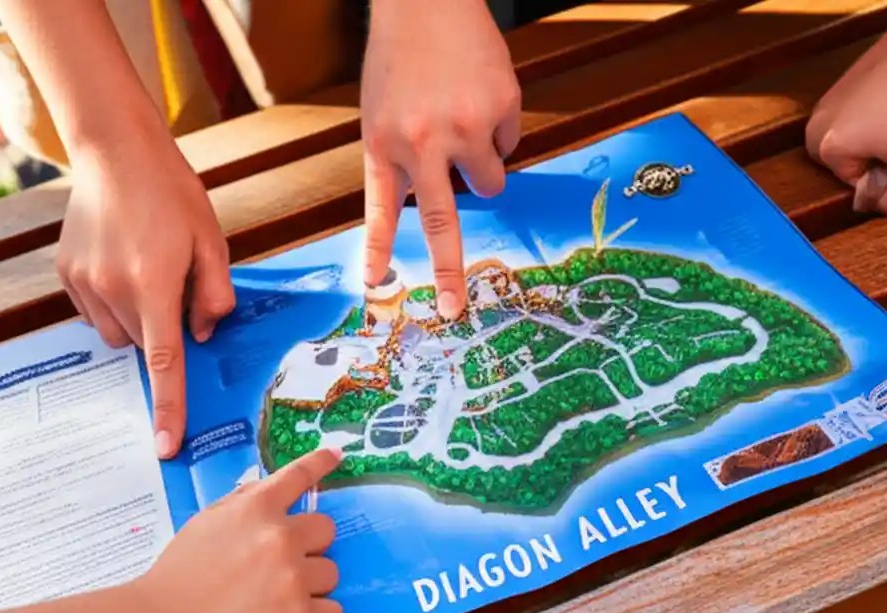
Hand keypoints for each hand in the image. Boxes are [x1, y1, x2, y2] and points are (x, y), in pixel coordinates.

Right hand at [57, 138, 234, 458]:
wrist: (116, 151)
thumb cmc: (172, 193)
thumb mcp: (211, 241)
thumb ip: (214, 296)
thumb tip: (202, 336)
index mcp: (154, 285)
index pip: (164, 363)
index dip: (168, 408)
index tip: (165, 446)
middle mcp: (112, 290)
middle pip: (143, 345)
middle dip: (162, 330)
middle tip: (173, 283)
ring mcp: (83, 282)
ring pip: (116, 334)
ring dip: (136, 319)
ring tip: (145, 269)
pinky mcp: (65, 273)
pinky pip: (93, 312)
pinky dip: (112, 303)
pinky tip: (121, 263)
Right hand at [134, 448, 342, 612]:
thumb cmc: (177, 576)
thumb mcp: (206, 521)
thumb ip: (241, 503)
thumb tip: (268, 491)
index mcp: (256, 508)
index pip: (299, 475)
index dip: (321, 462)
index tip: (336, 455)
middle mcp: (281, 536)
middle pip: (326, 529)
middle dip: (309, 545)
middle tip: (282, 564)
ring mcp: (293, 576)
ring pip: (331, 572)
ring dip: (310, 584)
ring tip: (277, 599)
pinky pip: (333, 612)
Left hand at [361, 0, 519, 318]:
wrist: (428, 1)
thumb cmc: (401, 60)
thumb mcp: (381, 114)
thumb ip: (401, 160)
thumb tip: (436, 210)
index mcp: (383, 144)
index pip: (380, 212)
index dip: (379, 253)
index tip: (375, 289)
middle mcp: (421, 142)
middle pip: (439, 222)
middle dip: (448, 271)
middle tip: (453, 307)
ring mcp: (464, 127)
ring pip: (490, 182)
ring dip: (484, 167)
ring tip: (466, 126)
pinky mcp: (501, 108)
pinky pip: (511, 143)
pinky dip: (500, 129)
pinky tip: (481, 96)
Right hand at [806, 6, 886, 214]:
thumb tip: (875, 208)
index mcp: (828, 148)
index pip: (857, 185)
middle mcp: (816, 124)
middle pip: (850, 162)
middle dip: (881, 155)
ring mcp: (828, 99)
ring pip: (855, 138)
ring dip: (883, 134)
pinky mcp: (843, 82)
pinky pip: (858, 114)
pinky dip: (881, 112)